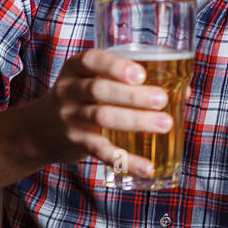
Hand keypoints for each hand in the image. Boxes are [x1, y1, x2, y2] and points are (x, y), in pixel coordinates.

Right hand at [26, 48, 174, 178]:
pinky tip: (147, 167)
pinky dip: (126, 160)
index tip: (140, 74)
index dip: (115, 66)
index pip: (92, 60)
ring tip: (165, 124)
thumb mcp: (96, 79)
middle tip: (162, 99)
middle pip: (100, 90)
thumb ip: (133, 81)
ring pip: (102, 117)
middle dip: (133, 95)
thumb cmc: (84, 97)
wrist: (41, 128)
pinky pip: (101, 151)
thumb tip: (185, 91)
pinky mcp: (76, 142)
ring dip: (136, 121)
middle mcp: (70, 90)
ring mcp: (70, 117)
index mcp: (77, 68)